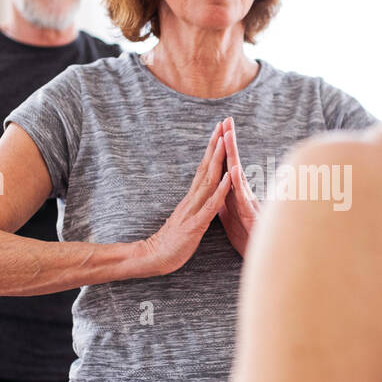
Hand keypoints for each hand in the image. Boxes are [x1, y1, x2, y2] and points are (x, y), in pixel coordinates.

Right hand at [141, 121, 231, 275]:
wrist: (154, 257)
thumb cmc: (172, 241)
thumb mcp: (187, 218)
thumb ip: (195, 205)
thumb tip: (205, 194)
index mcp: (191, 198)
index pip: (203, 168)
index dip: (212, 150)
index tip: (220, 131)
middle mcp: (191, 199)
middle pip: (205, 167)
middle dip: (215, 145)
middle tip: (223, 124)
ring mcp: (192, 210)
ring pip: (208, 181)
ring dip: (218, 160)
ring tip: (225, 141)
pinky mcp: (195, 225)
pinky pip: (210, 205)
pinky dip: (220, 191)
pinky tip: (228, 178)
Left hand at [218, 117, 260, 256]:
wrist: (259, 257)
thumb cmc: (246, 236)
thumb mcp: (230, 216)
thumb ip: (225, 200)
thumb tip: (219, 187)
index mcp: (234, 194)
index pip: (227, 166)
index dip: (222, 148)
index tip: (219, 127)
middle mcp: (243, 195)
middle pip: (234, 164)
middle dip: (230, 142)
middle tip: (227, 120)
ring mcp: (247, 204)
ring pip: (239, 177)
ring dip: (233, 157)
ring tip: (228, 138)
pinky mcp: (250, 216)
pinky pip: (242, 198)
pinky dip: (237, 184)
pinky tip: (233, 171)